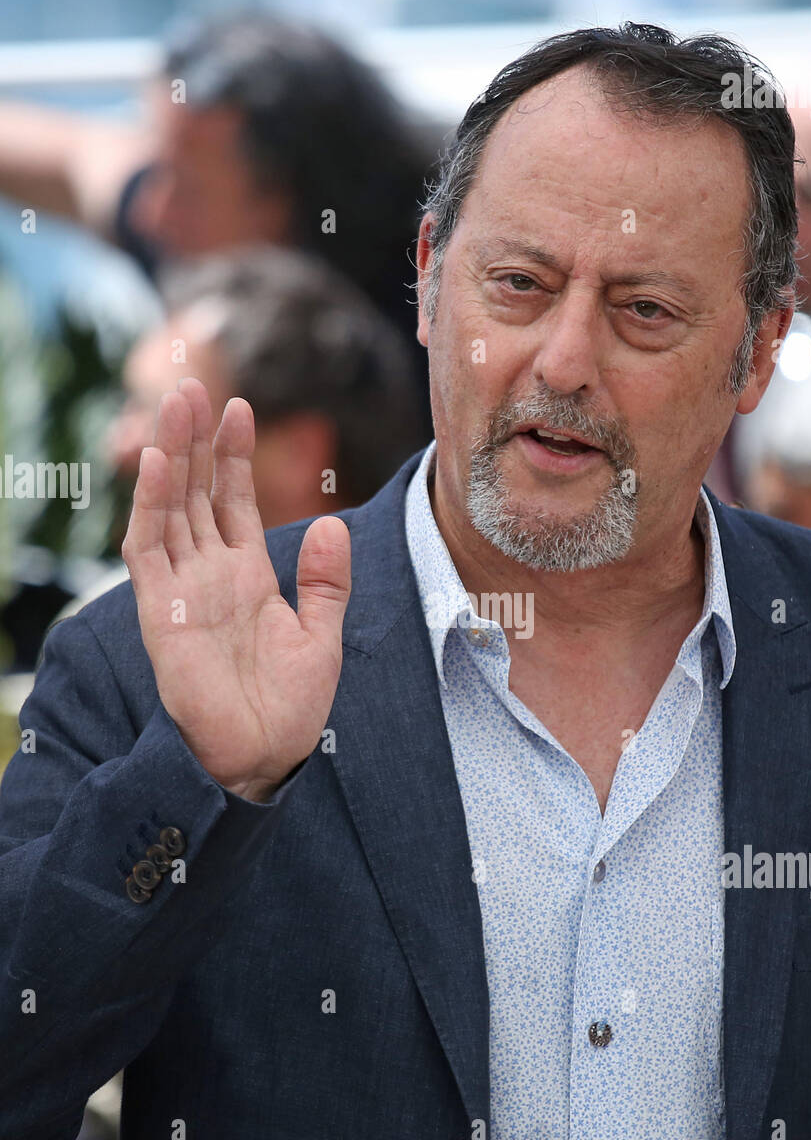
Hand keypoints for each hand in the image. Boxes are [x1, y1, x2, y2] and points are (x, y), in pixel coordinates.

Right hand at [121, 379, 349, 801]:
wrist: (266, 756)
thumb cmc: (291, 705)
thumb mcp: (322, 634)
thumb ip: (326, 580)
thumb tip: (332, 522)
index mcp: (246, 574)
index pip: (232, 500)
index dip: (231, 455)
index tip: (241, 407)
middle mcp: (209, 574)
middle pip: (194, 491)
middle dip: (193, 439)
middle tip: (194, 383)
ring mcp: (182, 589)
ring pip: (168, 507)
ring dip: (170, 455)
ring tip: (175, 403)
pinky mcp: (162, 612)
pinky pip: (149, 550)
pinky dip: (150, 506)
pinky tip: (156, 464)